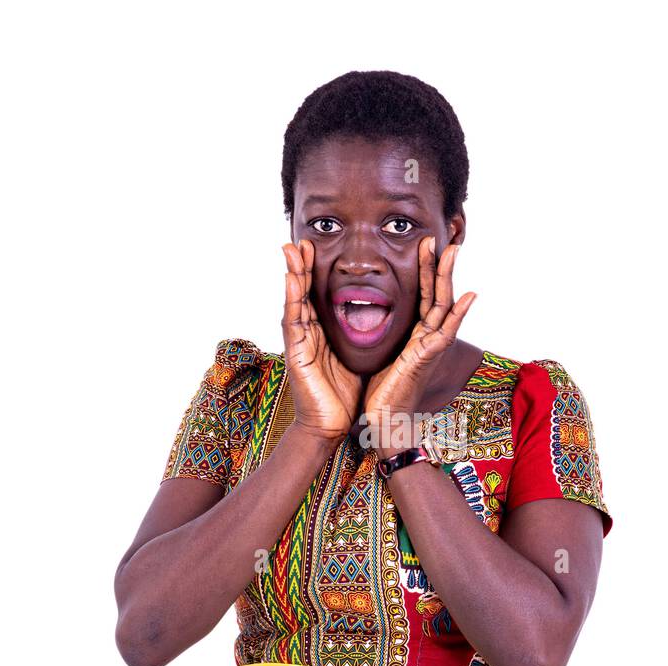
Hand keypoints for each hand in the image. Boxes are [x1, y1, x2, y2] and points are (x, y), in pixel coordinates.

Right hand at [281, 238, 362, 442]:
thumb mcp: (355, 357)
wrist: (330, 426)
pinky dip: (292, 298)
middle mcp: (306, 333)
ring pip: (294, 300)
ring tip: (292, 249)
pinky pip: (293, 321)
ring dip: (292, 273)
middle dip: (301, 264)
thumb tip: (375, 322)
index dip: (317, 271)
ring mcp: (298, 342)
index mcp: (321, 333)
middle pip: (302, 291)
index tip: (320, 247)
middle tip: (302, 239)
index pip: (318, 294)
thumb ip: (357, 338)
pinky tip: (292, 279)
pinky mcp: (296, 353)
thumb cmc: (341, 395)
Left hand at [363, 237, 476, 447]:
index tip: (424, 247)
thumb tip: (370, 315)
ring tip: (452, 252)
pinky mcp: (427, 358)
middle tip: (440, 239)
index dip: (425, 271)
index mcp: (416, 335)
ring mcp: (430, 347)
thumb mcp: (382, 353)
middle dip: (439, 266)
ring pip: (443, 305)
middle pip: (437, 294)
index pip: (424, 296)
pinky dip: (459, 313)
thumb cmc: (381, 392)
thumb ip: (385, 334)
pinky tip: (467, 295)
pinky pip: (445, 331)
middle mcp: (427, 337)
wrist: (384, 420)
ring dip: (448, 277)